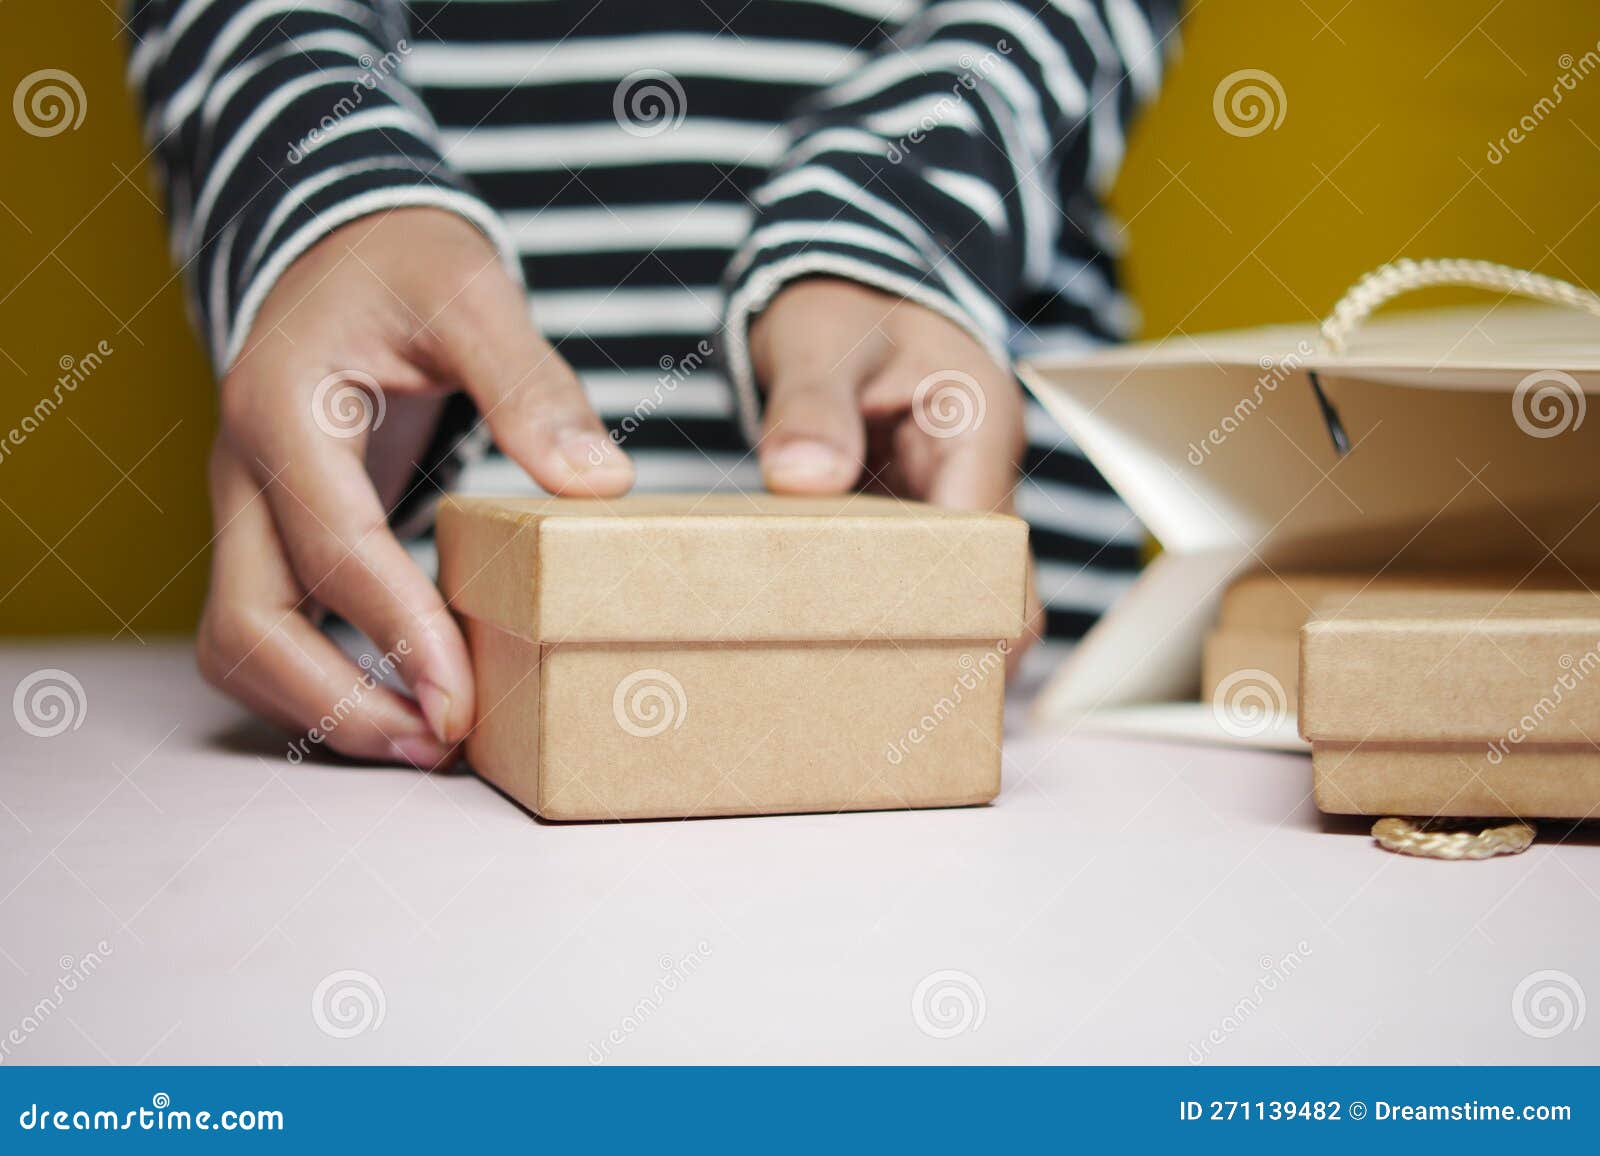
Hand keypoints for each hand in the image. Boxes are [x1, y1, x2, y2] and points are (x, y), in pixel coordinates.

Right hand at [197, 208, 632, 765]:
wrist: (346, 247)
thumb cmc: (406, 263)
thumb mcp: (474, 294)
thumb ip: (530, 384)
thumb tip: (597, 483)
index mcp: (284, 407)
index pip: (332, 549)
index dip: (396, 634)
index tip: (461, 703)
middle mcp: (243, 468)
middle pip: (247, 625)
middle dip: (338, 703)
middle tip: (440, 747)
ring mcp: (247, 505)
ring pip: (240, 642)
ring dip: (321, 706)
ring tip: (426, 741)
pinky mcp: (272, 529)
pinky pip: (272, 625)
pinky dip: (322, 677)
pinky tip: (407, 694)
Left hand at [747, 277, 1042, 653]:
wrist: (842, 284)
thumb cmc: (840, 303)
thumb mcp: (819, 339)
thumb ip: (810, 405)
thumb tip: (802, 476)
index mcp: (979, 426)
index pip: (990, 542)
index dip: (962, 606)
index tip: (917, 663)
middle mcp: (980, 470)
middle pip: (991, 581)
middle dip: (953, 637)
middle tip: (886, 699)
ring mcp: (953, 494)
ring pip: (957, 584)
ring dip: (921, 627)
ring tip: (863, 689)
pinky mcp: (918, 511)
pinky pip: (916, 571)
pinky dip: (887, 603)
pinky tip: (841, 642)